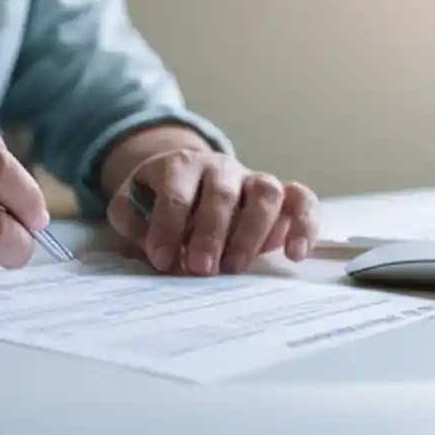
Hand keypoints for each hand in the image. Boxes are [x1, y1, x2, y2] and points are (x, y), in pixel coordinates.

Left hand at [106, 149, 318, 275]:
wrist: (186, 179)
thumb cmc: (157, 200)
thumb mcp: (130, 206)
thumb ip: (133, 223)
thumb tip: (154, 248)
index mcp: (180, 165)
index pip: (176, 191)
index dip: (168, 226)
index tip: (161, 260)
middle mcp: (220, 167)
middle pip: (223, 192)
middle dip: (211, 233)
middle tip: (200, 269)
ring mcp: (253, 179)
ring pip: (266, 193)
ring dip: (253, 232)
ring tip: (235, 268)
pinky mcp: (281, 195)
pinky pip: (302, 200)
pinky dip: (304, 225)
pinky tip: (294, 254)